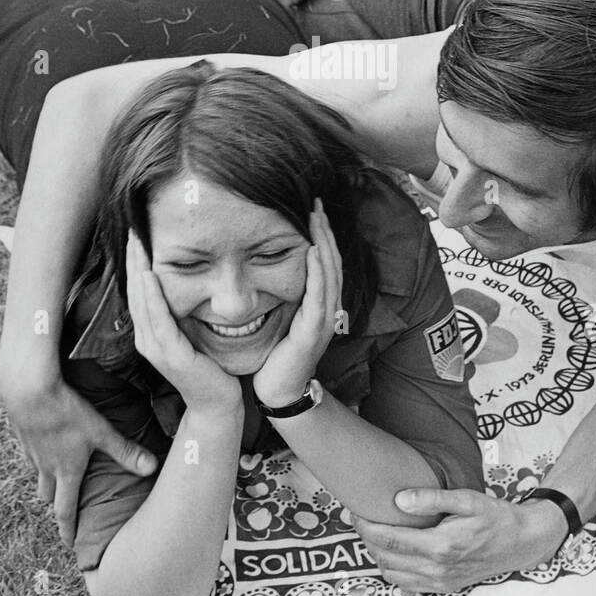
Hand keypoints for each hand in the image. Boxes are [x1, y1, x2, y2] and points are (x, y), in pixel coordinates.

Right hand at [0, 366, 157, 547]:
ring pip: (38, 475)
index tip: (70, 544)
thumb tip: (152, 468)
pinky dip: (40, 458)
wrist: (28, 391)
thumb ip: (125, 451)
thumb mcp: (101, 432)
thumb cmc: (67, 413)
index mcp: (66, 471)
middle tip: (66, 514)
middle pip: (49, 495)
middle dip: (57, 506)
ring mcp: (32, 452)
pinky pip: (32, 454)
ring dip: (47, 482)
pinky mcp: (24, 435)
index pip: (65, 511)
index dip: (68, 530)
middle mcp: (46, 467)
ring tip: (57, 481)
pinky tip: (47, 447)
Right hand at [126, 232, 241, 416]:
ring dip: (138, 269)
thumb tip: (185, 281)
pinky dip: (152, 296)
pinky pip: (159, 320)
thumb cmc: (209, 367)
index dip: (135, 261)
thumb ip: (182, 312)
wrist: (219, 403)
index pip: (139, 290)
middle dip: (133, 258)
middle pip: (135, 290)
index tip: (137, 232)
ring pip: (142, 301)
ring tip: (137, 242)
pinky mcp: (172, 356)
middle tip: (132, 227)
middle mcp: (148, 339)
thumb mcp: (192, 332)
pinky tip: (150, 275)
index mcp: (151, 332)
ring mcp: (157, 348)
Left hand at [253, 200, 340, 409]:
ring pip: (330, 274)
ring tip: (317, 219)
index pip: (325, 262)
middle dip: (325, 231)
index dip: (321, 235)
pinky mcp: (314, 332)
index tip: (311, 210)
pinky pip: (319, 296)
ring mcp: (323, 320)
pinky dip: (319, 272)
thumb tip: (262, 265)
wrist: (277, 392)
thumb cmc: (274, 356)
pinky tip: (314, 252)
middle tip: (316, 204)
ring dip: (324, 243)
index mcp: (319, 304)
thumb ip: (280, 295)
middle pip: (332, 261)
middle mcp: (327, 309)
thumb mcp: (279, 318)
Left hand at [353, 488, 567, 592]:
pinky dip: (394, 572)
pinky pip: (408, 587)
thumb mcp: (467, 499)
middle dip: (367, 540)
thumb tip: (399, 499)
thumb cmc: (495, 516)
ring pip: (393, 576)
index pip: (390, 540)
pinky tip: (393, 554)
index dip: (367, 527)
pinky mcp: (444, 589)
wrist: (521, 543)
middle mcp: (437, 570)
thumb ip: (432, 499)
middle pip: (386, 559)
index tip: (355, 512)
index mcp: (440, 546)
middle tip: (360, 519)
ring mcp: (440, 583)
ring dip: (378, 556)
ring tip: (374, 533)